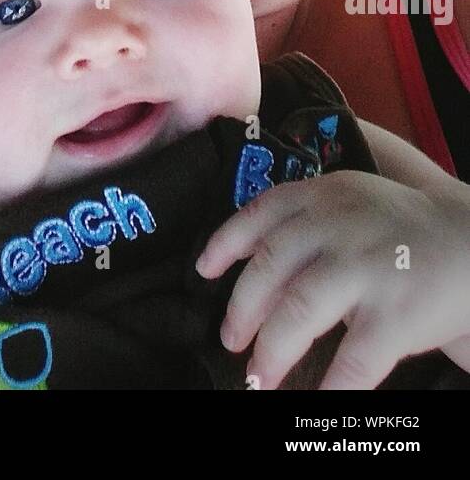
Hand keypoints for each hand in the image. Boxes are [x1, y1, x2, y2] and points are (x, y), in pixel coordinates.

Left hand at [195, 171, 469, 389]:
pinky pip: (350, 363)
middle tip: (231, 340)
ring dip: (271, 352)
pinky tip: (315, 407)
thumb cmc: (401, 228)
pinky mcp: (394, 315)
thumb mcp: (350, 201)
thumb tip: (246, 263)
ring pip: (297, 313)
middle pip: (268, 270)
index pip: (260, 214)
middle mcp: (338, 227)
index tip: (203, 271)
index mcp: (323, 196)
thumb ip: (304, 221)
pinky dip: (327, 391)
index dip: (225, 243)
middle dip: (241, 311)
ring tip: (258, 379)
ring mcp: (366, 269)